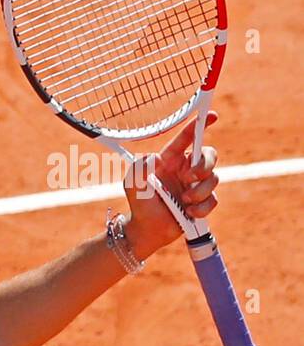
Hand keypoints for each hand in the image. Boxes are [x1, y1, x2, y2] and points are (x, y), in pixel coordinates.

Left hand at [122, 111, 219, 259]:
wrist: (147, 229)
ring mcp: (196, 185)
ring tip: (184, 202)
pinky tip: (188, 213)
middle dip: (203, 166)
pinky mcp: (203, 201)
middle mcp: (186, 169)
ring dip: (199, 192)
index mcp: (171, 159)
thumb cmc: (139, 203)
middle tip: (188, 179)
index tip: (211, 116)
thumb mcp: (132, 184)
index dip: (198, 125)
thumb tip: (154, 157)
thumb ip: (139, 168)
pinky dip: (201, 208)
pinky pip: (213, 200)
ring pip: (213, 179)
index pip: (187, 138)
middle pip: (210, 155)